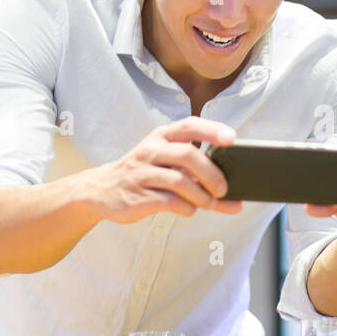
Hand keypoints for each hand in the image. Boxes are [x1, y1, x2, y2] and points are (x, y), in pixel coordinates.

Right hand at [88, 116, 243, 223]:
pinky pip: (169, 201)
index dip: (212, 130)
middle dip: (211, 174)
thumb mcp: (166, 165)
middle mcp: (151, 150)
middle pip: (188, 155)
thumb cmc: (144, 175)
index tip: (232, 138)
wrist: (101, 190)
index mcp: (161, 137)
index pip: (189, 126)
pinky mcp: (137, 195)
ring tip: (209, 204)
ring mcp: (142, 173)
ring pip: (180, 181)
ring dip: (201, 196)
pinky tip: (188, 209)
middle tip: (224, 189)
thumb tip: (236, 200)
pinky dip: (186, 207)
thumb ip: (197, 176)